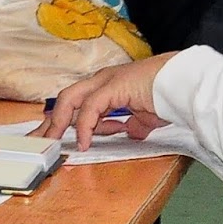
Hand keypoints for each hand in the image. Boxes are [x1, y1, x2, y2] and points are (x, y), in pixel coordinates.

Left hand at [34, 53, 175, 149]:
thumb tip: (129, 132)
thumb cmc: (168, 96)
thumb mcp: (145, 117)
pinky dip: (85, 126)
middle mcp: (102, 80)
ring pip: (71, 100)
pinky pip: (90, 108)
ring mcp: (105, 81)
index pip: (76, 101)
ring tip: (51, 143)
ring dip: (59, 123)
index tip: (51, 136)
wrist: (183, 83)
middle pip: (66, 99)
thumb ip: (133, 124)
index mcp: (107, 85)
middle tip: (39, 141)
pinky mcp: (112, 86)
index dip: (62, 120)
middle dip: (51, 121)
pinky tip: (84, 142)